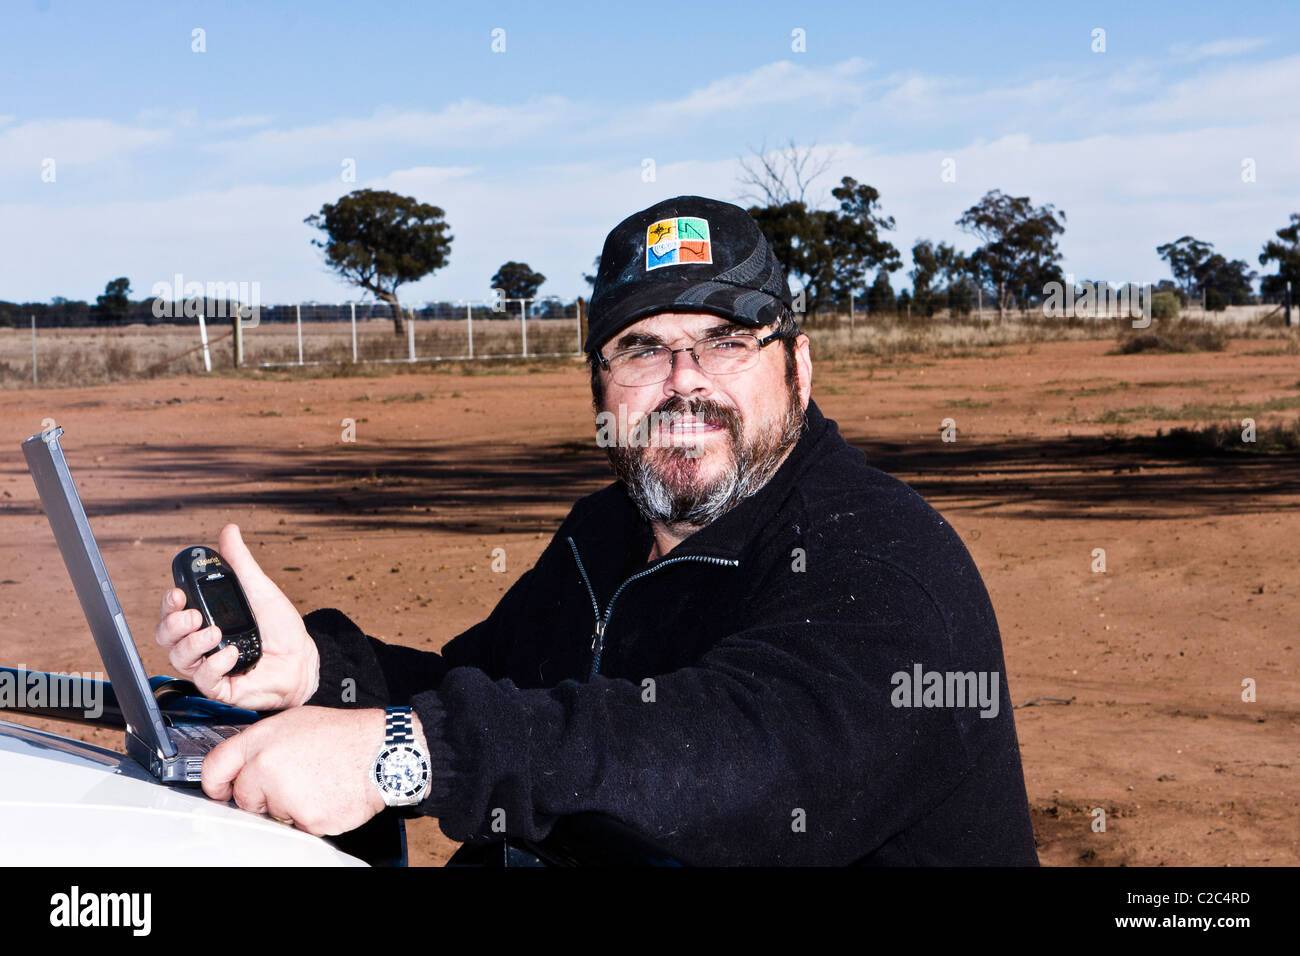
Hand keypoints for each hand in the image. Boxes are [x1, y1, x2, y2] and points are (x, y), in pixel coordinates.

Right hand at [154, 523, 319, 710]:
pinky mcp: (222, 688)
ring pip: (180, 658)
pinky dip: (213, 666)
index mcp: (206, 619)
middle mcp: (202, 644)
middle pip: (167, 636)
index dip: (169, 604)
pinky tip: (229, 654)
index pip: (174, 612)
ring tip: (215, 632)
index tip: (177, 594)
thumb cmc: (280, 628)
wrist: (303, 659)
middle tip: (193, 616)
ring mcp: (210, 666)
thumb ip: (240, 564)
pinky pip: (205, 680)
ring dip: (192, 644)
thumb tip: (229, 531)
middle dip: (173, 624)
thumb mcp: (260, 589)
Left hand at [202, 706, 395, 835]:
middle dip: (262, 796)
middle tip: (294, 780)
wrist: (384, 751)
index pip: (216, 765)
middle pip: (243, 798)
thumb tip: (244, 766)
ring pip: (271, 815)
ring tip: (318, 783)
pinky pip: (297, 827)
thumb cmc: (345, 735)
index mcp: (262, 739)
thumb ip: (264, 744)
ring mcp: (284, 795)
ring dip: (289, 807)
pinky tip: (329, 796)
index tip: (220, 790)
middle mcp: (267, 766)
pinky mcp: (305, 819)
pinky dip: (311, 817)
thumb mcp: (297, 723)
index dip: (215, 782)